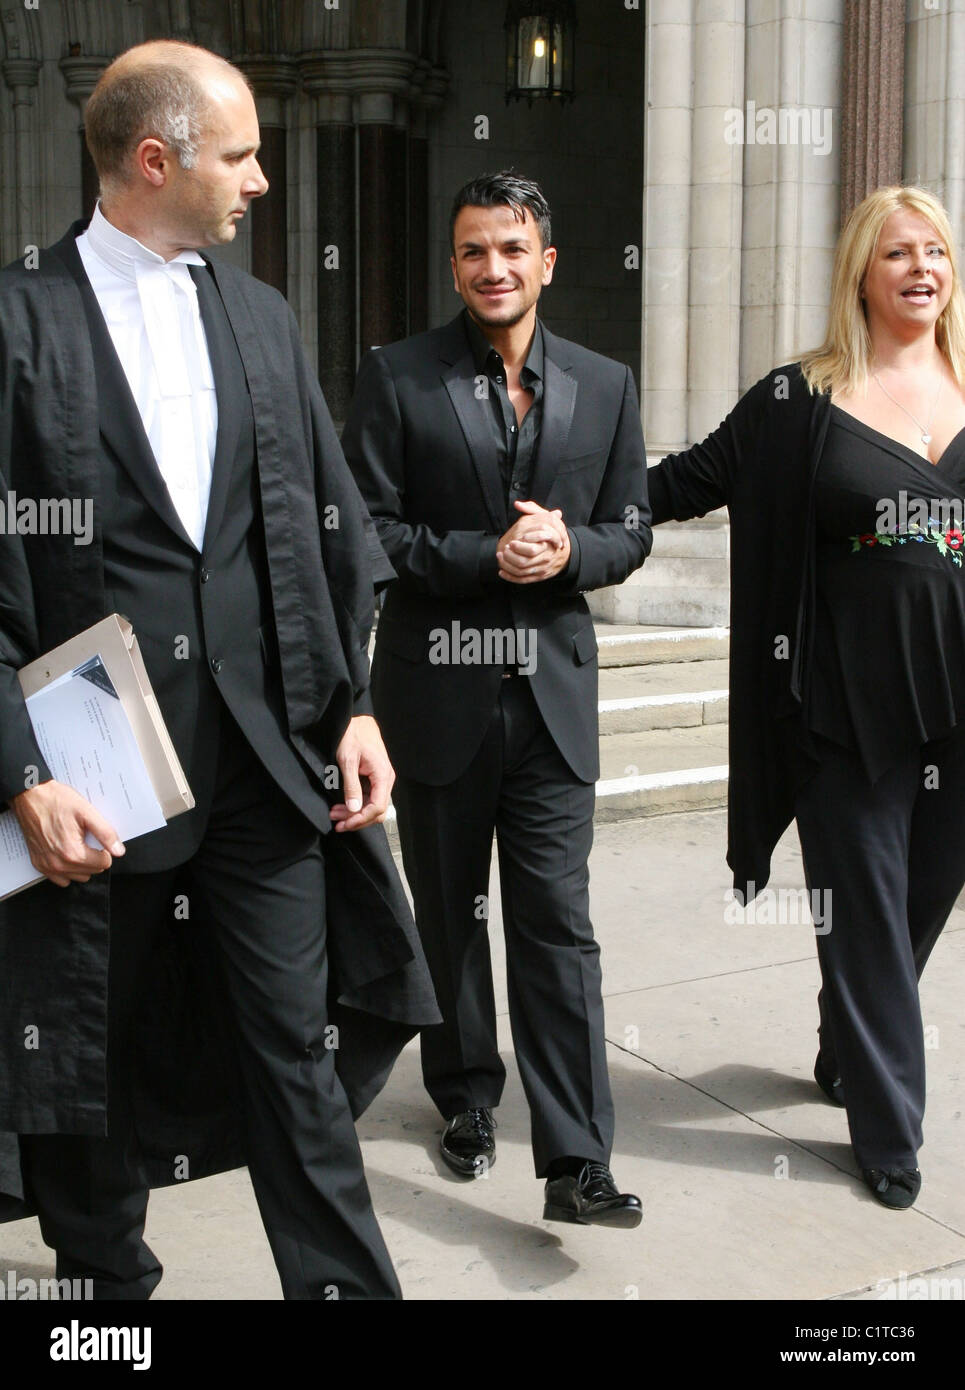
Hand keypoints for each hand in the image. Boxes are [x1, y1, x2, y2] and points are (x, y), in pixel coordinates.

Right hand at [10, 780, 124, 887]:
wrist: (30, 797)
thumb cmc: (56, 801)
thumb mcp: (87, 812)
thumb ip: (105, 833)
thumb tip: (118, 850)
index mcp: (73, 852)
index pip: (104, 863)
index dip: (105, 850)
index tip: (97, 839)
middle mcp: (59, 864)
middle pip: (92, 871)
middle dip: (94, 857)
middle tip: (86, 838)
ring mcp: (47, 866)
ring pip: (77, 877)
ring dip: (82, 865)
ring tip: (77, 845)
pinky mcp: (38, 864)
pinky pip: (60, 878)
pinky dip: (67, 869)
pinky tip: (66, 853)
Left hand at [329, 714, 395, 832]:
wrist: (358, 722)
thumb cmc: (353, 736)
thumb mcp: (348, 760)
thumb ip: (352, 786)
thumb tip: (354, 808)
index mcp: (383, 775)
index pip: (377, 807)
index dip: (361, 819)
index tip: (344, 824)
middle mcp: (386, 780)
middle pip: (376, 811)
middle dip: (356, 820)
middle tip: (336, 822)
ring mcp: (381, 781)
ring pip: (372, 807)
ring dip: (354, 814)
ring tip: (335, 815)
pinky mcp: (375, 780)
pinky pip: (369, 799)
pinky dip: (355, 806)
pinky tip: (342, 806)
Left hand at [496, 500, 570, 582]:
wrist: (564, 554)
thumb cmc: (553, 534)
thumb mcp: (546, 519)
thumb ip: (532, 510)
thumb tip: (518, 504)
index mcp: (548, 546)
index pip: (532, 550)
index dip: (518, 547)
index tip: (510, 542)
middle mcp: (545, 559)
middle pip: (523, 562)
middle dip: (510, 557)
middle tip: (504, 549)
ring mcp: (542, 570)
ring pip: (521, 572)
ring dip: (507, 565)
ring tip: (500, 557)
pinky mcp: (538, 577)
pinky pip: (522, 580)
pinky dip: (510, 577)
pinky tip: (501, 572)